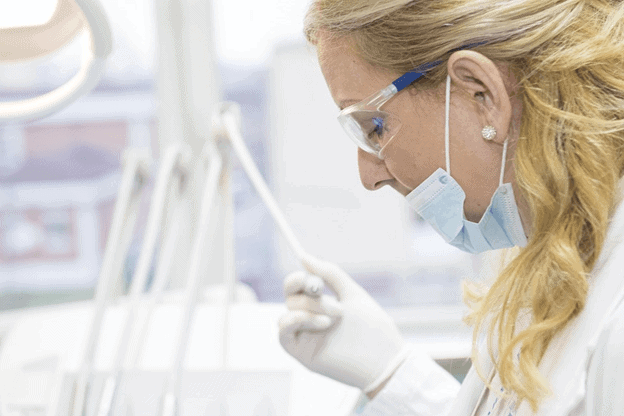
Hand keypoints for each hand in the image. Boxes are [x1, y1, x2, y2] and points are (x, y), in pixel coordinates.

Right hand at [278, 254, 408, 393]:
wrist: (384, 358)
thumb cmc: (373, 328)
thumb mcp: (352, 293)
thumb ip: (330, 274)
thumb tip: (304, 257)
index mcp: (320, 304)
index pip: (297, 286)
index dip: (299, 279)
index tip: (316, 280)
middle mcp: (310, 319)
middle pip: (291, 296)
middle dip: (311, 295)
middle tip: (335, 302)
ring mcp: (305, 335)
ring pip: (288, 311)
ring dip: (310, 308)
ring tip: (336, 318)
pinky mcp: (301, 352)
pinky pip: (282, 332)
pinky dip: (295, 321)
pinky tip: (321, 323)